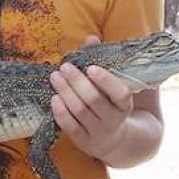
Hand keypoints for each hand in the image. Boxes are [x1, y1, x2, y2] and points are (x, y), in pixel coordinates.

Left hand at [49, 35, 133, 161]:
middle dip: (77, 82)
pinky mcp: (83, 141)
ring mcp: (98, 132)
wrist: (113, 139)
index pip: (120, 93)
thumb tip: (91, 38)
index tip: (91, 67)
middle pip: (94, 100)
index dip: (106, 81)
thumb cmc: (110, 103)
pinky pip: (70, 127)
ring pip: (80, 111)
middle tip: (65, 67)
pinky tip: (54, 98)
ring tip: (55, 77)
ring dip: (66, 92)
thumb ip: (102, 60)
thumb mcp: (112, 85)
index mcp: (125, 105)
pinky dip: (61, 112)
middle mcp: (113, 120)